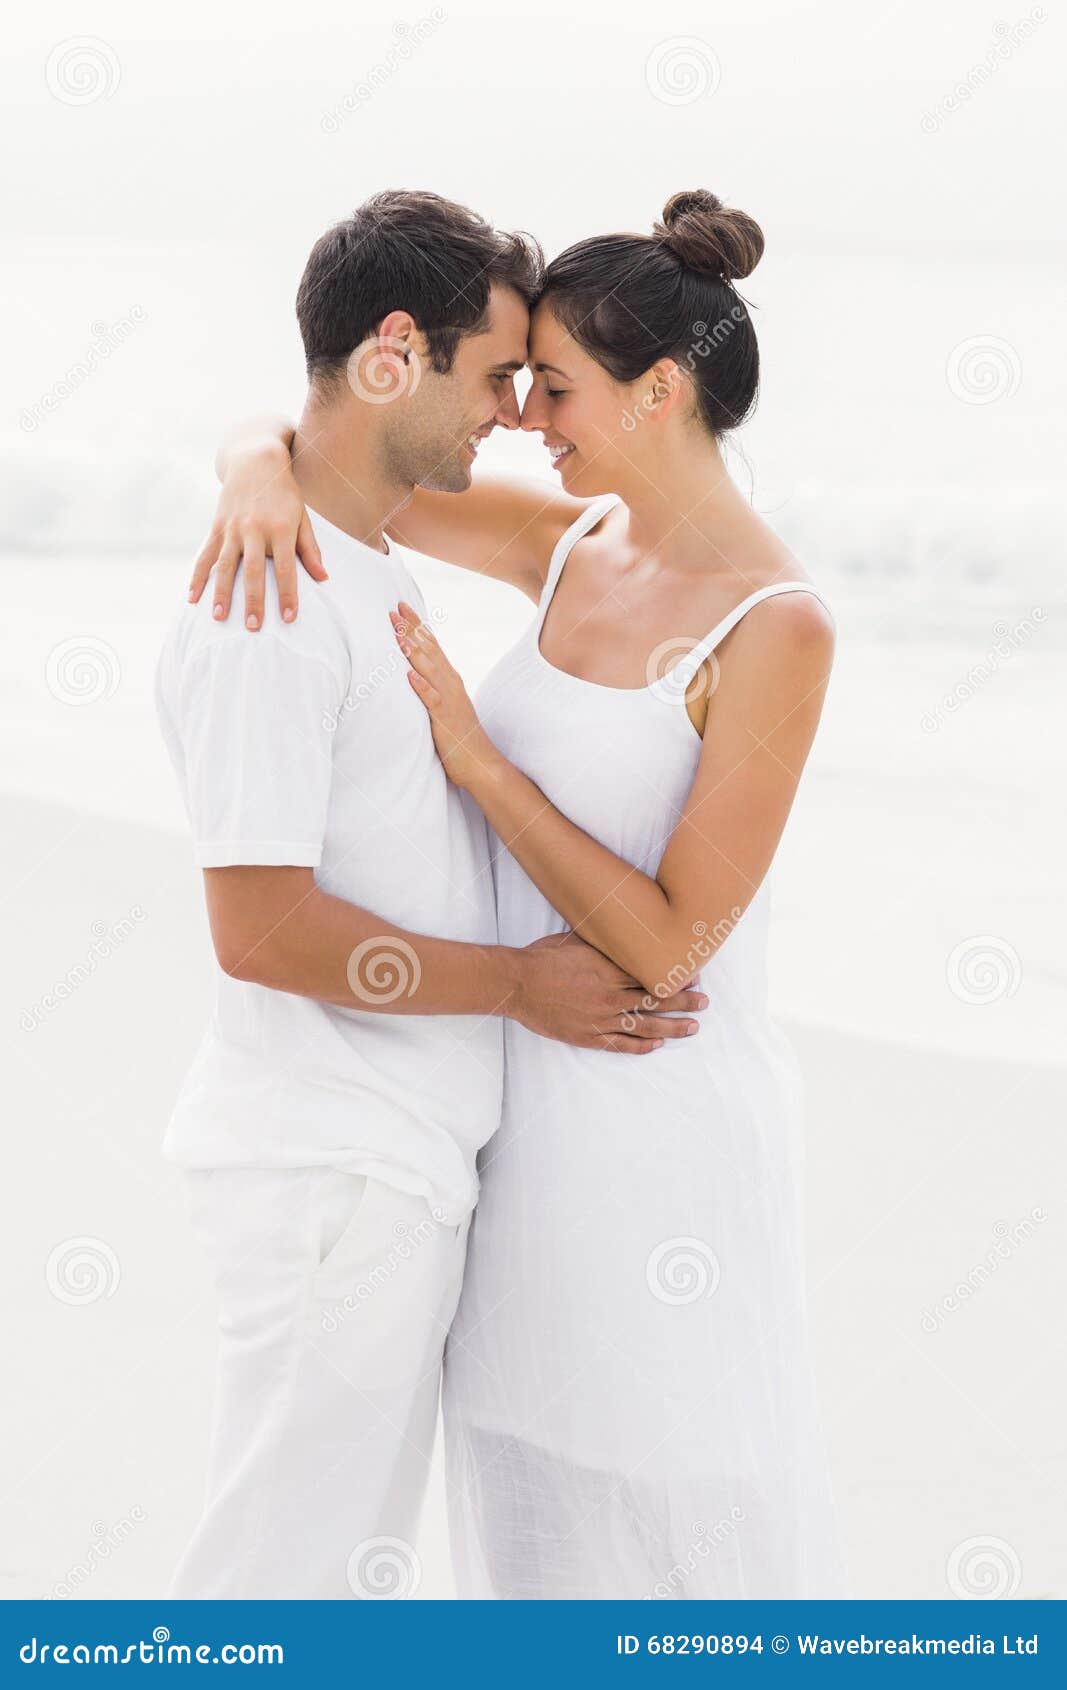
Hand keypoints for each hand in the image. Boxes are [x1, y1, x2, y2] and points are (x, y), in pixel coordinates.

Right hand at [187, 442, 326, 629]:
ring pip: (224, 565)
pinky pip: (205, 555)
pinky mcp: (217, 526)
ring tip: (219, 617)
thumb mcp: (302, 517)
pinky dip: (197, 576)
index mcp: (280, 528)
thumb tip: (323, 578)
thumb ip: (310, 549)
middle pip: (252, 571)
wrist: (255, 461)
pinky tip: (192, 596)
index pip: (285, 568)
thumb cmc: (285, 494)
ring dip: (221, 593)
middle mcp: (254, 528)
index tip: (289, 618)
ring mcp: (232, 528)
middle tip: (252, 627)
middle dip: (252, 600)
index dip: (287, 594)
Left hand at [391, 599, 499, 789]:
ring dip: (414, 651)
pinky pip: (432, 700)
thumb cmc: (460, 735)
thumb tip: (415, 672)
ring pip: (430, 670)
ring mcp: (449, 700)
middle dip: (412, 630)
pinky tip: (410, 676)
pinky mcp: (446, 719)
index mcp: (450, 679)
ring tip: (399, 634)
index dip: (417, 626)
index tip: (402, 607)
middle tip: (395, 610)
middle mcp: (451, 684)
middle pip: (429, 650)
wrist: (481, 762)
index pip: (432, 645)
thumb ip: (434, 686)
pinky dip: (422, 687)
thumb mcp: (446, 704)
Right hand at [510, 930, 706, 1053]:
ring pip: (644, 1024)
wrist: (517, 983)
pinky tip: (657, 1045)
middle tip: (704, 1002)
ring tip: (692, 1027)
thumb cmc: (544, 957)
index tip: (695, 975)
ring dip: (671, 1026)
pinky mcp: (587, 1036)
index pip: (651, 974)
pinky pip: (619, 1043)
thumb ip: (604, 942)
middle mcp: (609, 995)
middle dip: (683, 1001)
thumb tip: (627, 931)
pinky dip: (640, 1045)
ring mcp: (599, 1018)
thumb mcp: (577, 939)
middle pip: (655, 999)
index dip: (675, 976)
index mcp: (609, 970)